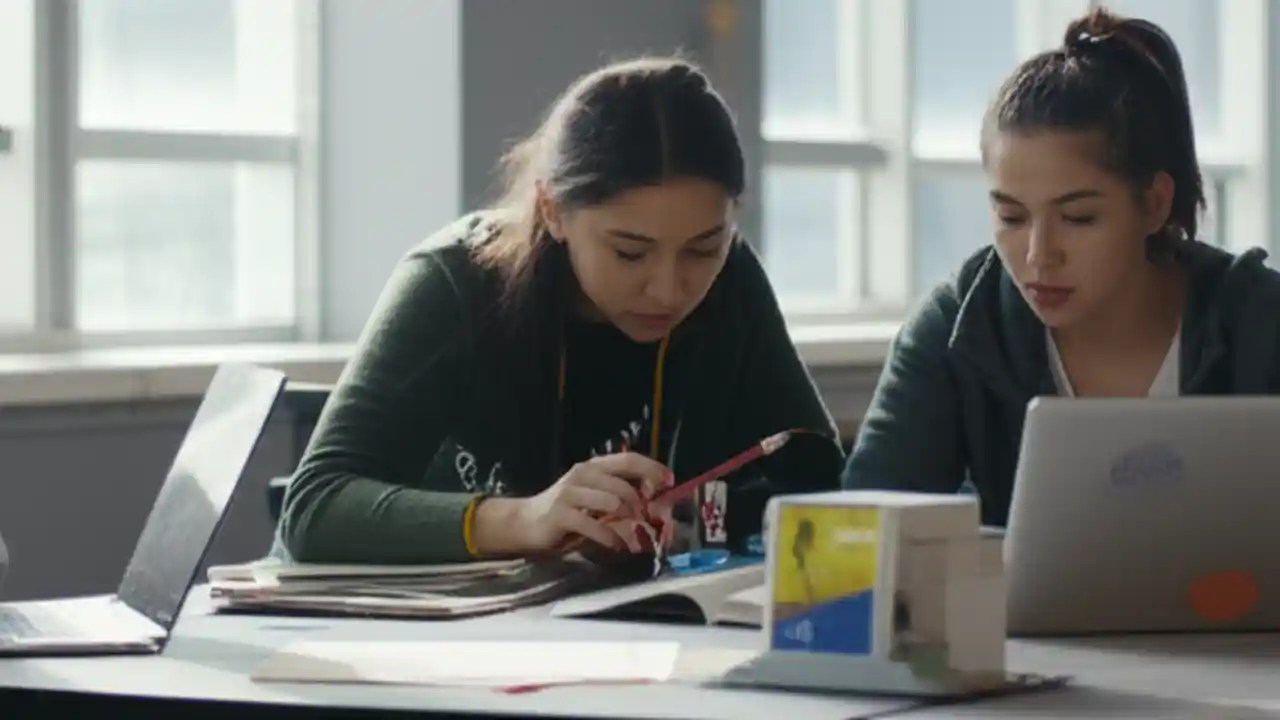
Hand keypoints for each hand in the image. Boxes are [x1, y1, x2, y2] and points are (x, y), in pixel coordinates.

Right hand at [471, 453, 672, 556]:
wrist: (525, 522)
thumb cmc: (564, 510)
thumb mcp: (591, 495)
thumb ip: (615, 492)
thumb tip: (651, 499)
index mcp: (592, 466)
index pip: (628, 459)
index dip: (651, 468)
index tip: (669, 482)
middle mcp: (582, 474)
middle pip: (623, 485)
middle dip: (641, 505)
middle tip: (648, 521)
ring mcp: (570, 493)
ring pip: (612, 502)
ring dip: (628, 522)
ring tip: (633, 536)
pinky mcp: (561, 515)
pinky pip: (595, 526)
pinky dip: (610, 538)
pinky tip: (615, 546)